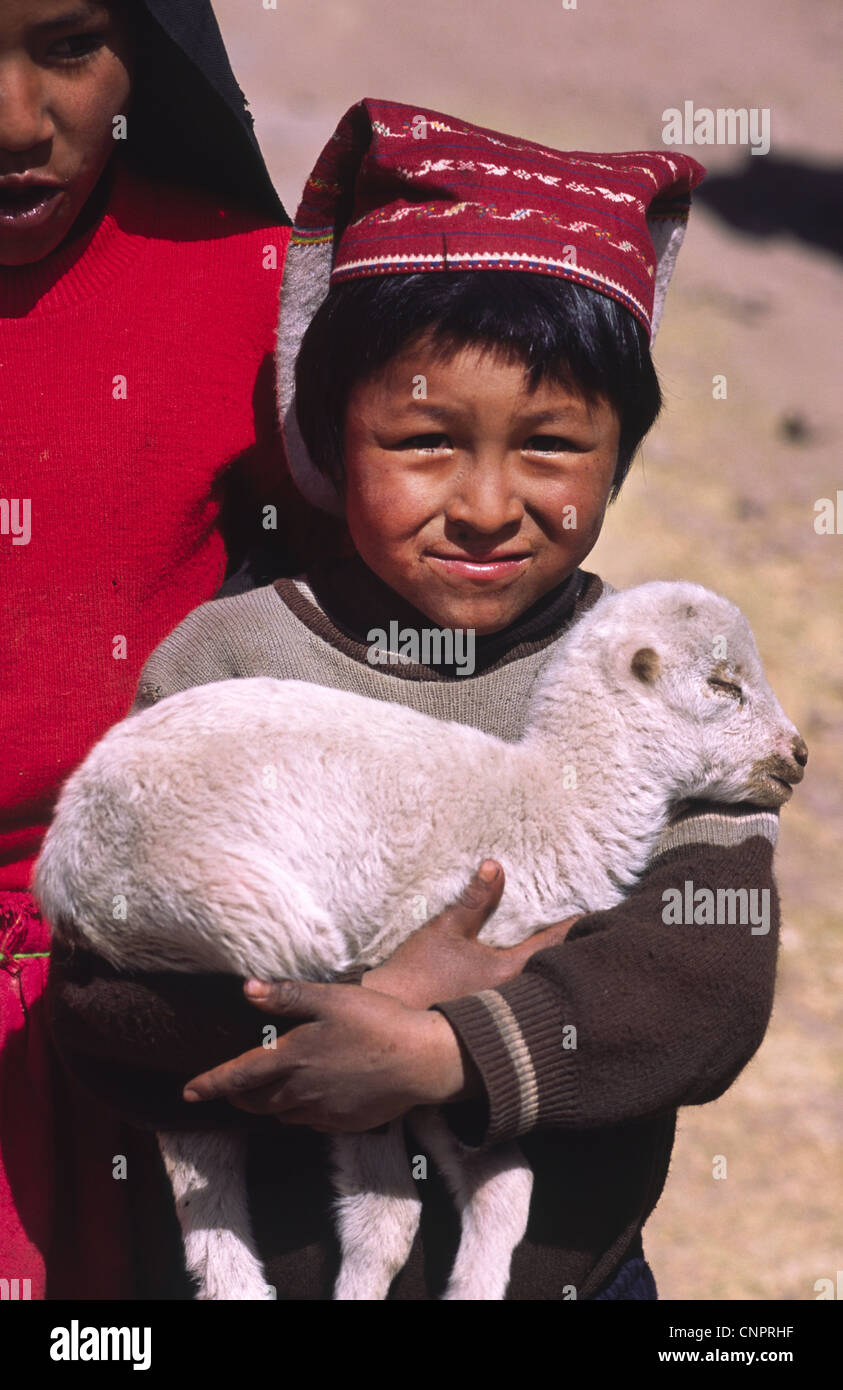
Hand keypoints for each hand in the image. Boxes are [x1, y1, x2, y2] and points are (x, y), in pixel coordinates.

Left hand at [182, 979, 477, 1131]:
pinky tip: (312, 1099)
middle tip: (231, 1089)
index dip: (210, 1084)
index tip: (188, 1092)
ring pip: (283, 1115)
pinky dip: (301, 1113)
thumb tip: (246, 989)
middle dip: (239, 1096)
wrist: (421, 1061)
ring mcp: (323, 1111)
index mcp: (292, 1058)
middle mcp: (301, 1091)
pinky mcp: (345, 1123)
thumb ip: (288, 995)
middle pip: (257, 1102)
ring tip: (270, 1093)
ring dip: (270, 1105)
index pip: (238, 1076)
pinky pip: (311, 1123)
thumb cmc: (377, 1022)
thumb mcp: (332, 998)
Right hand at [361, 860, 580, 1008]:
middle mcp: (514, 998)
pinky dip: (529, 989)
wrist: (391, 1020)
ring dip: (547, 973)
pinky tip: (525, 982)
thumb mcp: (446, 929)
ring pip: (537, 990)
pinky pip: (519, 1004)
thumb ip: (475, 899)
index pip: (553, 944)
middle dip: (567, 954)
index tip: (591, 914)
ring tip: (562, 957)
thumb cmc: (419, 974)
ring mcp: (502, 1016)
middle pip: (553, 972)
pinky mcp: (488, 1025)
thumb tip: (495, 866)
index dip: (573, 927)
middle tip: (585, 936)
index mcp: (510, 972)